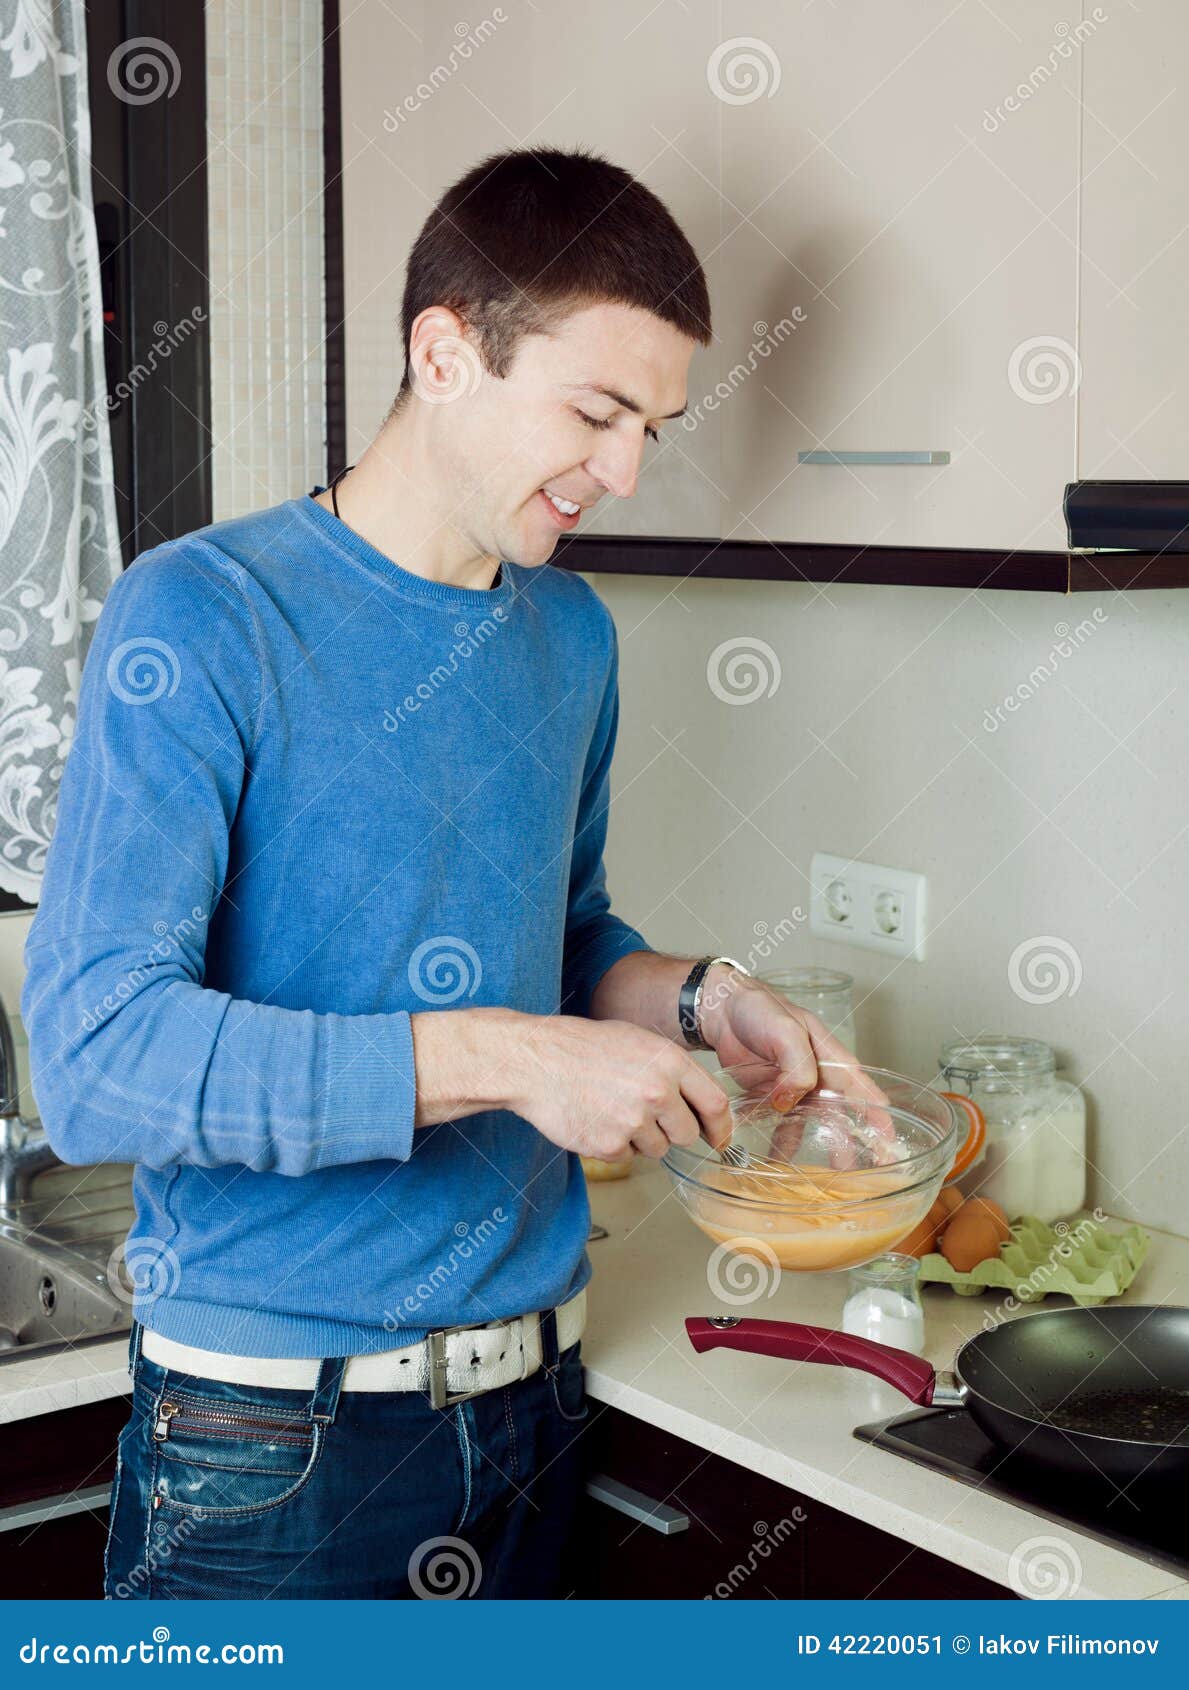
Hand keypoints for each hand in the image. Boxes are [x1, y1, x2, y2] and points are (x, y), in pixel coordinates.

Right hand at [503, 1013, 733, 1161]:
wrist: (536, 1061)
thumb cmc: (583, 1047)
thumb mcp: (637, 1041)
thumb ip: (672, 1070)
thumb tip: (699, 1102)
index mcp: (669, 1061)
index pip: (715, 1103)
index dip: (721, 1126)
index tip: (719, 1138)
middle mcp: (657, 1092)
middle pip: (687, 1134)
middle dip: (672, 1132)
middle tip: (645, 1116)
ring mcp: (633, 1120)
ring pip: (657, 1149)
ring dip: (640, 1139)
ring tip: (611, 1110)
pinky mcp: (609, 1144)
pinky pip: (626, 1157)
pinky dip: (613, 1145)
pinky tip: (595, 1119)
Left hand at [696, 970, 893, 1161]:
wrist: (721, 1009)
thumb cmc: (759, 1007)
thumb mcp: (785, 1030)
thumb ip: (795, 1065)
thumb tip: (792, 1101)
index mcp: (832, 1059)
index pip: (866, 1093)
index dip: (880, 1123)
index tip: (888, 1152)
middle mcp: (820, 1077)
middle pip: (844, 1118)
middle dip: (852, 1148)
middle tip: (855, 1180)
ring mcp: (796, 1090)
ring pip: (814, 1127)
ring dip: (818, 1152)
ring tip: (819, 1183)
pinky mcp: (773, 1098)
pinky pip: (782, 1126)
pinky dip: (781, 1146)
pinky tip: (776, 1164)